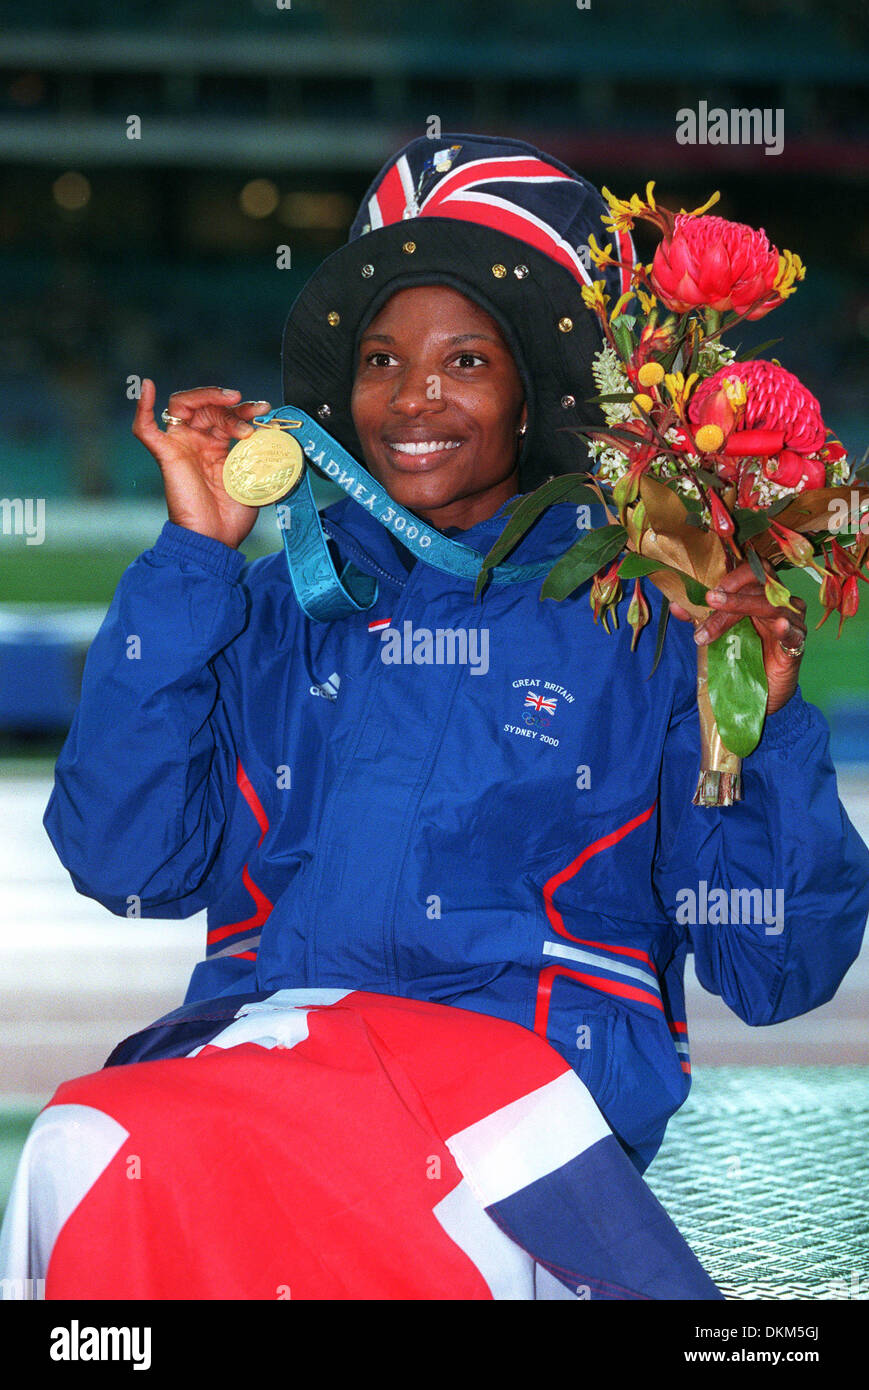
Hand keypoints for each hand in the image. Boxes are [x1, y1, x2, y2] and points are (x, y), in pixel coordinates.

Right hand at [132, 379, 271, 548]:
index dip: (244, 409)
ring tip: (233, 401)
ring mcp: (180, 447)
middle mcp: (196, 443)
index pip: (225, 415)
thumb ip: (257, 452)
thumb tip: (270, 431)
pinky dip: (143, 407)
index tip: (264, 409)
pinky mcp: (165, 455)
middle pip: (207, 407)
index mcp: (215, 448)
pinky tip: (148, 386)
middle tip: (253, 410)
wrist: (216, 539)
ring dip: (208, 397)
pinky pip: (145, 429)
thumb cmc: (232, 516)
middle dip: (232, 405)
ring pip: (183, 405)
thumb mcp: (253, 476)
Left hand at [670, 558, 806, 714]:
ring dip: (742, 610)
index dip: (732, 575)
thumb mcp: (719, 633)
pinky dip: (786, 628)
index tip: (708, 589)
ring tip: (717, 625)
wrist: (760, 691)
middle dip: (732, 594)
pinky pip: (795, 633)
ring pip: (771, 605)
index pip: (753, 571)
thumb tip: (676, 606)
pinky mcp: (797, 645)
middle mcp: (780, 602)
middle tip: (709, 600)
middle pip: (759, 586)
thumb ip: (701, 617)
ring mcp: (792, 621)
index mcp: (761, 594)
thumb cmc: (743, 655)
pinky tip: (779, 625)